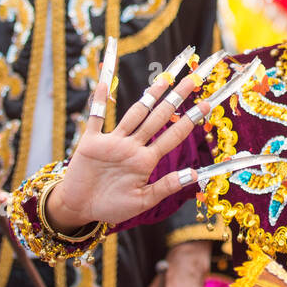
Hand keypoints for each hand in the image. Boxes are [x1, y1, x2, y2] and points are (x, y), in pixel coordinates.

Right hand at [45, 73, 209, 230]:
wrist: (80, 208)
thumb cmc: (112, 206)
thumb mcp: (142, 201)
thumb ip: (165, 186)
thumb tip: (195, 175)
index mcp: (146, 160)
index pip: (173, 136)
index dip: (190, 120)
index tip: (206, 105)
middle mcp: (132, 146)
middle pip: (158, 117)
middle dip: (176, 98)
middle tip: (193, 79)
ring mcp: (112, 142)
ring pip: (135, 114)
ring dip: (149, 96)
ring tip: (164, 78)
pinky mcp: (91, 142)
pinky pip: (96, 117)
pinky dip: (99, 100)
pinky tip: (104, 82)